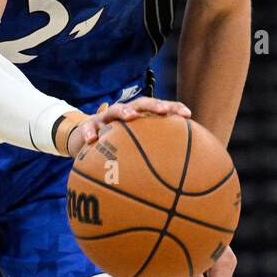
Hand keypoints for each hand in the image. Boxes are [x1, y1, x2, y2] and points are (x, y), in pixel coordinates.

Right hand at [61, 96, 191, 157]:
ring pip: (114, 110)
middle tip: (163, 111)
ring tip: (131, 116)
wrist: (88, 137)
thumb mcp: (136, 145)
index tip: (188, 114)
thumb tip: (181, 172)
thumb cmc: (118, 143)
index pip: (159, 108)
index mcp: (139, 116)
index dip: (173, 108)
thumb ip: (154, 151)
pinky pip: (88, 129)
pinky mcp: (89, 126)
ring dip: (123, 111)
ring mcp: (106, 118)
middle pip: (140, 104)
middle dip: (153, 105)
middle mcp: (124, 114)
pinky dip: (90, 133)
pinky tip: (92, 141)